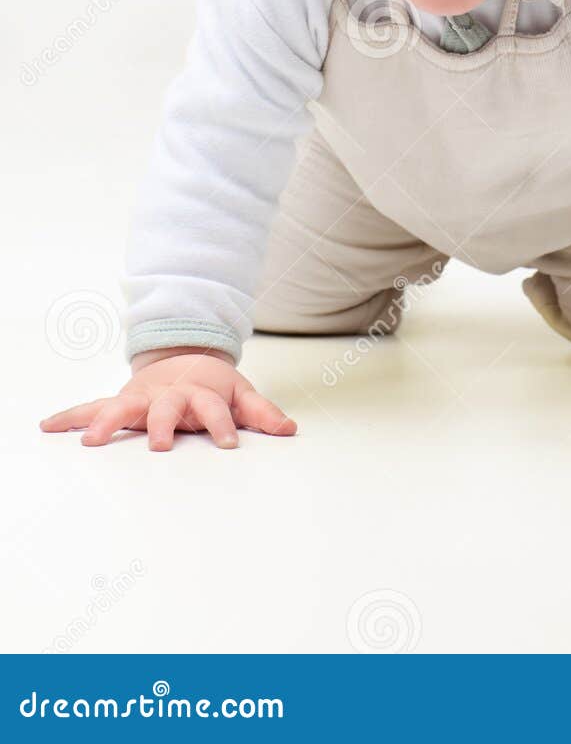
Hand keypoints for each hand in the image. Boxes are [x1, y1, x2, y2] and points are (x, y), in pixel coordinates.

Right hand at [39, 347, 297, 450]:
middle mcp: (170, 395)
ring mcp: (144, 397)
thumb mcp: (240, 394)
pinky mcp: (123, 401)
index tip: (228, 444)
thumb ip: (262, 414)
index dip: (223, 425)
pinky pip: (93, 408)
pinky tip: (49, 425)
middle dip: (163, 425)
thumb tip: (290, 429)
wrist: (185, 356)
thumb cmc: (212, 384)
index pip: (216, 409)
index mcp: (202, 393)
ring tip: (90, 441)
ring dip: (107, 421)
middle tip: (160, 444)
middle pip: (167, 408)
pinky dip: (72, 416)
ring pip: (123, 406)